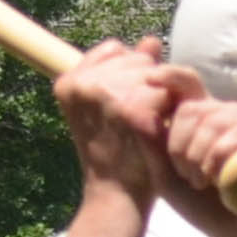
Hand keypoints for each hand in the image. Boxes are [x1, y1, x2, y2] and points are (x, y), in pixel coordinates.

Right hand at [52, 38, 191, 205]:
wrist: (116, 196)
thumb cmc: (116, 152)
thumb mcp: (110, 107)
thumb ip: (128, 70)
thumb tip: (152, 40)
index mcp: (68, 81)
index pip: (115, 50)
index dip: (130, 75)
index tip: (123, 108)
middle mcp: (82, 83)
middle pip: (137, 60)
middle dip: (146, 86)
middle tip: (135, 123)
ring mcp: (105, 94)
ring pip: (153, 75)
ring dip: (160, 100)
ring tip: (145, 129)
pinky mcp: (131, 109)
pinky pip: (165, 93)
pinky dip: (169, 112)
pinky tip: (157, 133)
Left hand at [147, 91, 236, 236]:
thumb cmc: (205, 206)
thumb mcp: (166, 176)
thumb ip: (150, 146)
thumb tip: (133, 109)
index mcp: (203, 116)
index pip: (186, 83)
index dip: (169, 76)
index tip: (150, 79)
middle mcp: (227, 113)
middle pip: (192, 108)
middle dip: (180, 145)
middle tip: (187, 176)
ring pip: (213, 120)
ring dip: (200, 155)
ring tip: (204, 182)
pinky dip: (222, 156)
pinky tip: (220, 177)